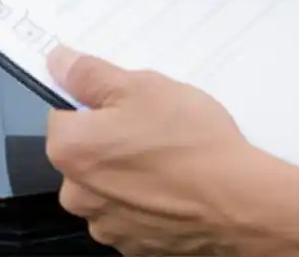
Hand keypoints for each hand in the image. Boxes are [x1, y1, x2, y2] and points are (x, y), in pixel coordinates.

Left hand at [44, 45, 286, 255]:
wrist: (241, 204)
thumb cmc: (189, 140)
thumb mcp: (141, 87)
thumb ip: (90, 74)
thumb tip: (57, 61)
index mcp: (69, 150)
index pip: (63, 115)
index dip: (94, 104)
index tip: (126, 104)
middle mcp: (77, 195)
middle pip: (84, 154)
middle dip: (110, 141)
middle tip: (154, 130)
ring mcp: (107, 227)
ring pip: (108, 187)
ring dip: (129, 175)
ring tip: (171, 161)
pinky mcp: (136, 248)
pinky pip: (133, 215)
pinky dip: (148, 203)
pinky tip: (177, 190)